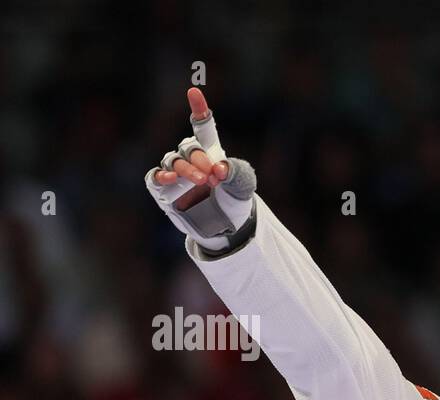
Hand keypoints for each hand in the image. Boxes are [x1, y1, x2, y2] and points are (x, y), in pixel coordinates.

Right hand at [145, 87, 256, 251]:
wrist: (226, 228)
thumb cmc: (234, 201)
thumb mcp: (244, 186)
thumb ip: (237, 172)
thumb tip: (219, 168)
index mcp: (211, 152)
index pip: (202, 128)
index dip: (198, 109)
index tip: (194, 92)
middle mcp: (191, 160)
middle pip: (189, 148)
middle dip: (200, 158)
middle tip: (213, 174)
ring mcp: (176, 174)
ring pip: (174, 161)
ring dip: (187, 168)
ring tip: (202, 181)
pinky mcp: (164, 190)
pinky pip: (156, 176)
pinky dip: (162, 175)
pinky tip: (172, 178)